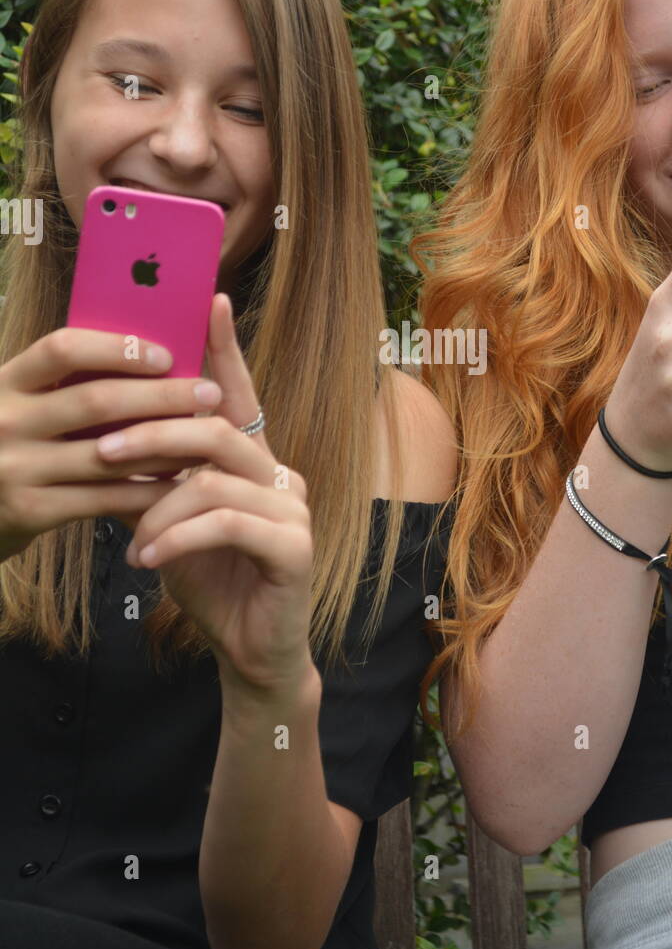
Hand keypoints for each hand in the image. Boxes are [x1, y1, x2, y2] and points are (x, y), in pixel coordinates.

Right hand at [0, 326, 221, 565]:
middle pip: (96, 401)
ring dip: (165, 446)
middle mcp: (6, 420)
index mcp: (7, 381)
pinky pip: (104, 497)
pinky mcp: (30, 510)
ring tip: (204, 441)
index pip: (62, 349)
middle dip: (162, 396)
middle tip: (209, 394)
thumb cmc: (18, 443)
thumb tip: (152, 355)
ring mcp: (16, 468)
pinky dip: (147, 489)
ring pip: (109, 454)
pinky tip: (179, 484)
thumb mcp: (26, 403)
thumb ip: (69, 382)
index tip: (167, 356)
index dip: (118, 348)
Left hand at [103, 294, 312, 692]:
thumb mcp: (167, 522)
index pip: (238, 392)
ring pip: (216, 478)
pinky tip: (147, 559)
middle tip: (103, 450)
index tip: (208, 298)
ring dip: (159, 503)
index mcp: (253, 461)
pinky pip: (227, 523)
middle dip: (155, 433)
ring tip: (129, 533)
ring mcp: (294, 509)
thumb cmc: (211, 579)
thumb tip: (98, 436)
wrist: (250, 650)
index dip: (225, 346)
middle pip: (218, 428)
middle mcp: (281, 474)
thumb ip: (146, 480)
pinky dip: (177, 538)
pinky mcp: (296, 548)